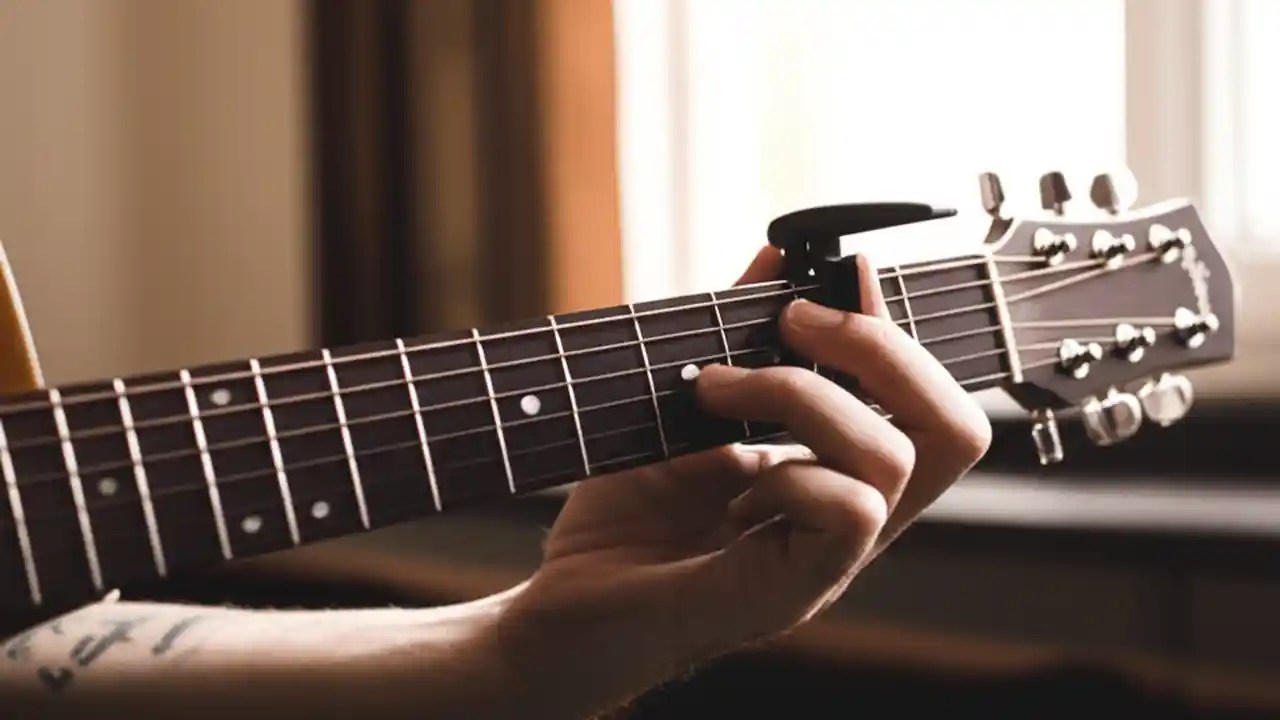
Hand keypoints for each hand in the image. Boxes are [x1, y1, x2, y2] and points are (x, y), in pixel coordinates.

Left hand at [494, 246, 991, 717]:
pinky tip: (733, 478)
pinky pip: (849, 512)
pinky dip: (791, 468)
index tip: (842, 269)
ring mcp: (826, 561)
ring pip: (895, 460)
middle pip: (954, 431)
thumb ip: (733, 337)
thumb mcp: (679, 408)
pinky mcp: (790, 592)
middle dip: (883, 349)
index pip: (926, 405)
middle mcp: (847, 520)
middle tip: (795, 320)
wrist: (562, 613)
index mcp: (833, 476)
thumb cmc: (620, 522)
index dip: (898, 330)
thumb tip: (777, 254)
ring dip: (801, 395)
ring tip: (715, 388)